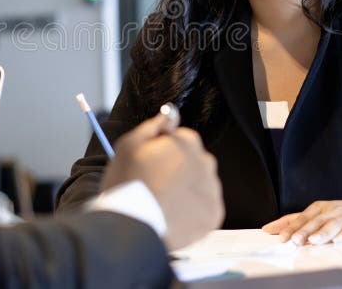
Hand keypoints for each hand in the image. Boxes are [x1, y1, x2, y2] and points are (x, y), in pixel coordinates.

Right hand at [101, 113, 223, 249]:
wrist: (133, 226)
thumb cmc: (128, 183)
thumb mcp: (130, 144)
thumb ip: (154, 125)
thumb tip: (170, 114)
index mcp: (188, 142)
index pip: (181, 139)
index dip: (162, 150)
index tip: (150, 163)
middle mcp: (206, 163)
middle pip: (194, 161)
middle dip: (178, 169)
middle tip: (154, 183)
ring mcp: (212, 190)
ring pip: (199, 184)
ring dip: (186, 189)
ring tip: (162, 201)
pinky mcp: (213, 215)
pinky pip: (204, 208)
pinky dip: (192, 211)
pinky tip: (172, 214)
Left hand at [262, 197, 341, 244]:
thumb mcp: (318, 214)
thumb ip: (296, 221)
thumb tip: (271, 229)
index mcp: (318, 208)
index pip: (301, 218)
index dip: (290, 227)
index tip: (280, 237)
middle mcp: (330, 211)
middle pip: (314, 222)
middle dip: (303, 231)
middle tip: (293, 240)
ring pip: (332, 225)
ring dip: (322, 233)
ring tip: (313, 241)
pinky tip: (339, 239)